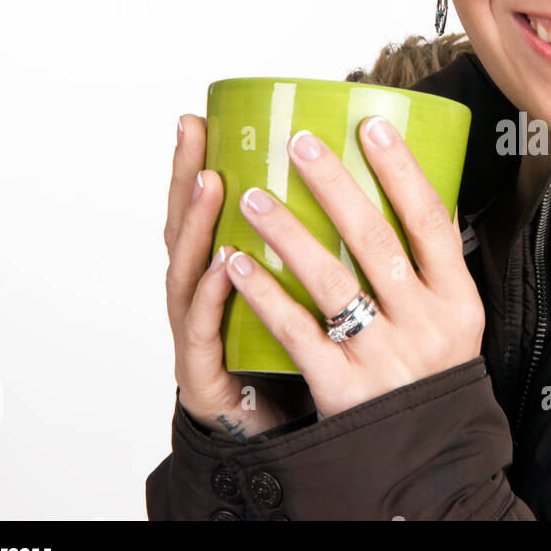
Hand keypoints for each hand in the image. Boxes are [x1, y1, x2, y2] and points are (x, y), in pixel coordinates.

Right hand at [164, 115, 315, 440]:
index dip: (199, 163)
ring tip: (209, 182)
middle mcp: (203, 296)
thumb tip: (366, 194)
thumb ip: (312, 253)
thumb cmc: (288, 358)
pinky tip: (225, 264)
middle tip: (192, 132)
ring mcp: (195, 333)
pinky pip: (207, 330)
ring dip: (198, 224)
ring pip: (188, 271)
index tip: (202, 115)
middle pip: (184, 228)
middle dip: (186, 177)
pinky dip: (214, 296)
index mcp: (225, 273)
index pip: (208, 210)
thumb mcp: (297, 297)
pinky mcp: (202, 371)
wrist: (267, 434)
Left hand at [220, 116, 485, 419]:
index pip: (430, 221)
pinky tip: (237, 264)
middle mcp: (426, 325)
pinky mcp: (344, 388)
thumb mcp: (454, 322)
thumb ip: (434, 269)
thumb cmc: (431, 376)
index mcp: (457, 301)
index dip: (401, 170)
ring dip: (286, 233)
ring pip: (330, 282)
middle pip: (376, 240)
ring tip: (252, 198)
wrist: (427, 457)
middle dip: (333, 186)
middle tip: (299, 144)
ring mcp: (385, 357)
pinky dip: (264, 294)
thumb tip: (416, 192)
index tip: (369, 126)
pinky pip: (298, 332)